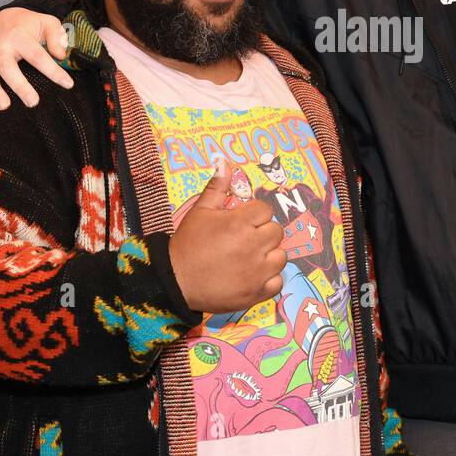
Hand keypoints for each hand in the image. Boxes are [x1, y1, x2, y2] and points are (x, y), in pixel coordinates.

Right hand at [0, 8, 73, 111]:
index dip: (53, 70)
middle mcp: (0, 47)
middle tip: (33, 102)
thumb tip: (60, 54)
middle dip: (19, 85)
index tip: (67, 84)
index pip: (37, 55)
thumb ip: (57, 36)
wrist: (4, 18)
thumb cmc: (29, 25)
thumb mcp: (47, 22)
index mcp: (19, 37)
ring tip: (4, 106)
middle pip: (7, 66)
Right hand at [169, 160, 287, 313]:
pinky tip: (254, 275)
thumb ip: (217, 187)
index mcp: (238, 224)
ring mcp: (256, 272)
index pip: (265, 210)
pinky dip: (269, 279)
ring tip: (251, 257)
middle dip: (263, 232)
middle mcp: (251, 246)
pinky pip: (277, 282)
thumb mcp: (199, 211)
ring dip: (269, 255)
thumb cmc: (187, 244)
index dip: (254, 214)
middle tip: (245, 239)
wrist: (175, 280)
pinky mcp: (255, 293)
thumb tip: (224, 163)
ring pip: (281, 256)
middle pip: (276, 231)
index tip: (242, 221)